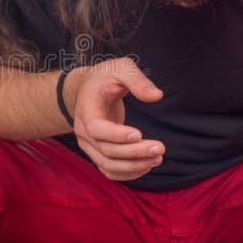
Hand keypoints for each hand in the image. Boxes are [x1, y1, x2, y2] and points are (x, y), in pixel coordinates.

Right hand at [64, 57, 165, 181]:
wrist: (87, 90)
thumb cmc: (105, 77)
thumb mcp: (120, 68)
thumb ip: (137, 80)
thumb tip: (157, 96)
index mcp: (86, 109)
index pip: (96, 128)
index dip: (116, 135)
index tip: (139, 134)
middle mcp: (82, 131)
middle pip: (106, 150)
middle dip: (134, 152)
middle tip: (160, 148)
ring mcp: (88, 145)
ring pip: (108, 165)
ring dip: (134, 166)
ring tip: (158, 158)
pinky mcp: (97, 153)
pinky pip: (110, 171)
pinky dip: (128, 173)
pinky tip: (147, 166)